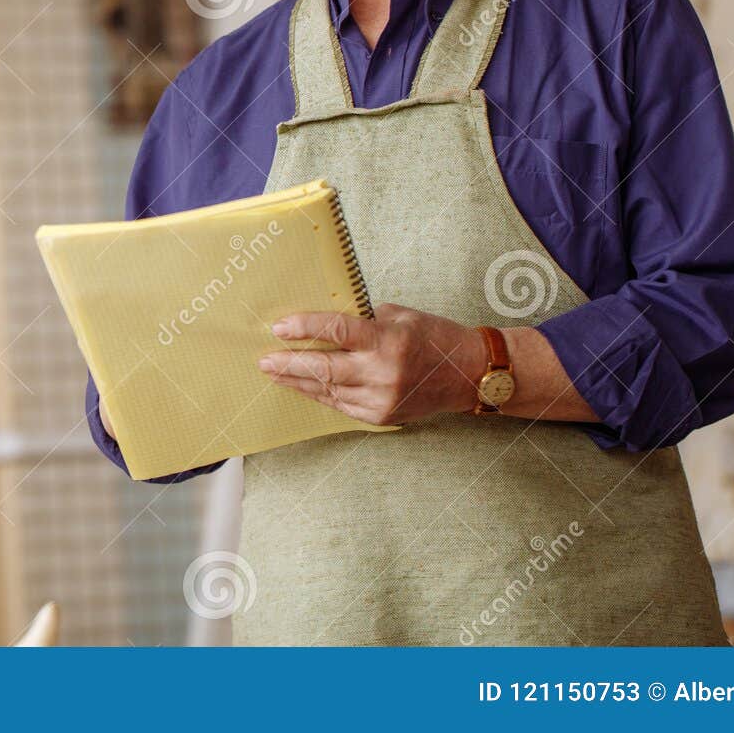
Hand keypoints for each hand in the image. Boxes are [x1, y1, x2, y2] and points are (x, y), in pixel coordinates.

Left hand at [257, 304, 484, 424]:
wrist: (469, 374)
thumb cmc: (434, 336)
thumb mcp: (399, 315)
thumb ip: (362, 319)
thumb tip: (323, 322)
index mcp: (388, 340)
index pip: (336, 331)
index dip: (304, 328)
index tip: (279, 327)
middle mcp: (383, 373)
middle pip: (324, 368)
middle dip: (289, 364)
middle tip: (264, 359)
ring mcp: (381, 399)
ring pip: (328, 391)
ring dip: (298, 382)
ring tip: (275, 373)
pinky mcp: (381, 417)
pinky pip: (341, 405)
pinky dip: (320, 395)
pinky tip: (303, 387)